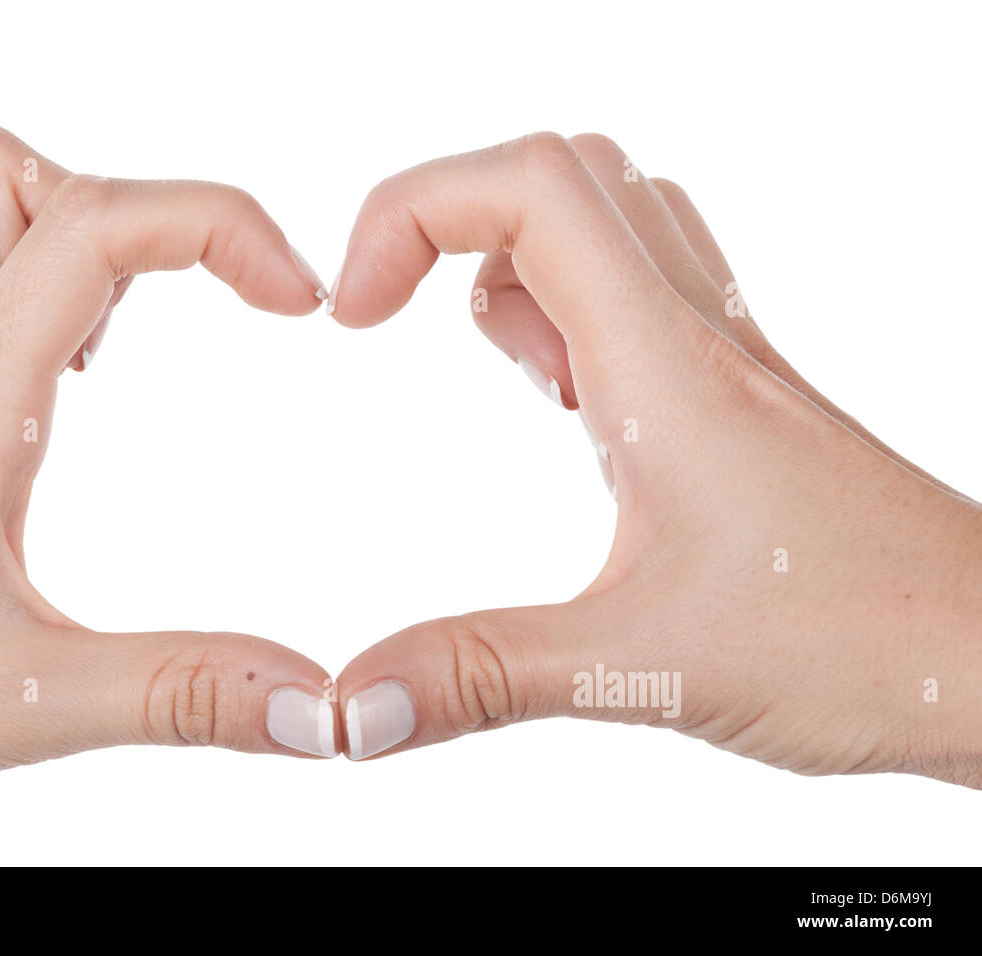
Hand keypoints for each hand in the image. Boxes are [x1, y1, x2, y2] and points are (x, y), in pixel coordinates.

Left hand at [0, 124, 334, 864]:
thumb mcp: (19, 708)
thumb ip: (180, 694)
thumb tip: (317, 703)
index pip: (96, 224)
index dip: (219, 226)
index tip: (296, 299)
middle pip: (18, 177)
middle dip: (146, 210)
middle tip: (219, 296)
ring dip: (81, 232)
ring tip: (148, 325)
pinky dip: (36, 290)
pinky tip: (71, 382)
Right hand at [326, 133, 981, 784]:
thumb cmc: (866, 642)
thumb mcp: (644, 667)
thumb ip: (483, 677)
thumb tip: (351, 707)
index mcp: (661, 363)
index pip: (523, 188)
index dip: (408, 213)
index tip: (351, 314)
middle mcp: (695, 334)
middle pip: (560, 173)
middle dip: (447, 220)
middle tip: (395, 315)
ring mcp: (723, 360)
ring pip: (608, 218)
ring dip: (515, 260)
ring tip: (497, 368)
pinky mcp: (734, 401)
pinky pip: (643, 289)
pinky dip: (573, 308)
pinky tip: (566, 403)